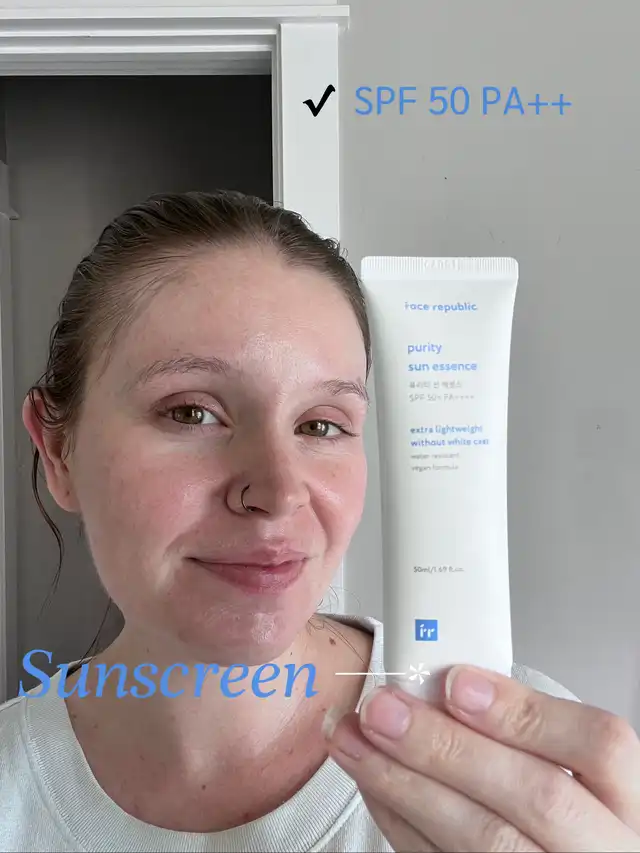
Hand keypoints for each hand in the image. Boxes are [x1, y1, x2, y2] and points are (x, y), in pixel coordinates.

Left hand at [323, 666, 639, 851]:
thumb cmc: (568, 818)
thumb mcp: (573, 770)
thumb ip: (527, 732)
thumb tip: (445, 683)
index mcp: (627, 799)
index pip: (598, 746)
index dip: (525, 712)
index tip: (456, 682)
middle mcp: (601, 849)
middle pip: (535, 796)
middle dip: (446, 747)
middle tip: (383, 710)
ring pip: (482, 842)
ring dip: (404, 783)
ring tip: (355, 740)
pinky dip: (400, 822)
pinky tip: (373, 784)